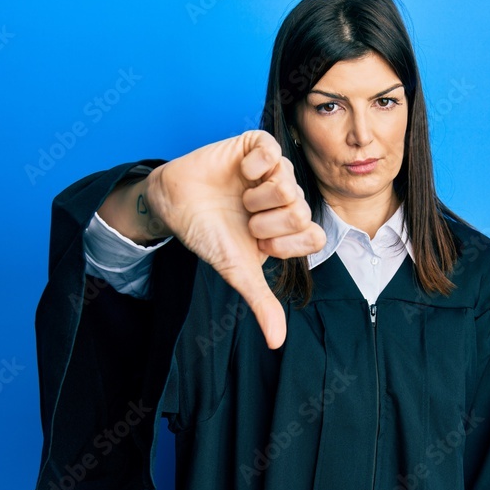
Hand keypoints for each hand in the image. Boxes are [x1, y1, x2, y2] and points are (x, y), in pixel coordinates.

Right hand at [144, 130, 325, 348]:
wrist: (174, 205)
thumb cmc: (209, 235)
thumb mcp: (237, 272)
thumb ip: (262, 303)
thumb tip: (276, 343)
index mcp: (289, 226)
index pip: (314, 235)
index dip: (285, 243)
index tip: (260, 244)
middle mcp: (287, 197)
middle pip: (301, 211)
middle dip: (266, 223)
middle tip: (246, 221)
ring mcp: (273, 170)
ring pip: (289, 183)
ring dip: (257, 198)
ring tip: (240, 200)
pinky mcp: (257, 147)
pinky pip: (273, 151)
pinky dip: (254, 166)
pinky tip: (240, 172)